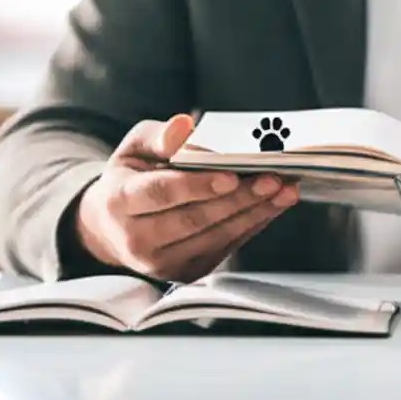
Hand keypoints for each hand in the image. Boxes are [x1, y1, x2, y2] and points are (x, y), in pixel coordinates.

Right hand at [74, 114, 298, 281]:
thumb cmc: (132, 176)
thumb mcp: (135, 147)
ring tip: (285, 189)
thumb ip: (160, 136)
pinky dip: (254, 223)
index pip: (161, 193)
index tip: (231, 175)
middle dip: (239, 198)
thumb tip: (185, 127)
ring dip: (255, 212)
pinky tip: (275, 203)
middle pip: (195, 218)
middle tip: (274, 178)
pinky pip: (226, 246)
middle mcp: (137, 239)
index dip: (197, 185)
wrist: (115, 226)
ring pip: (216, 236)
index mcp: (119, 201)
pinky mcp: (186, 273)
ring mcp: (162, 262)